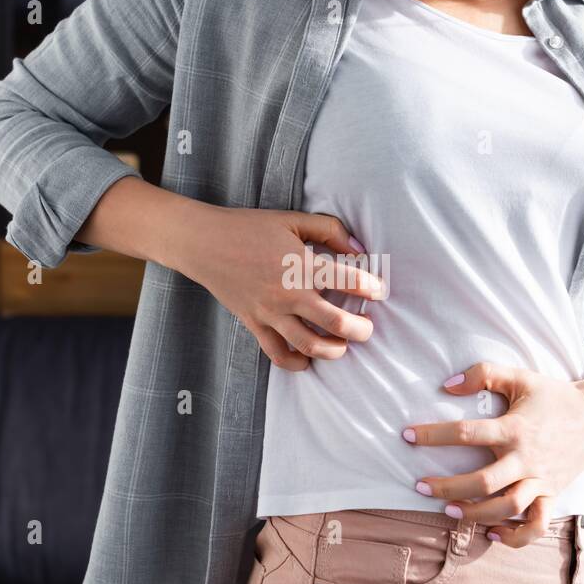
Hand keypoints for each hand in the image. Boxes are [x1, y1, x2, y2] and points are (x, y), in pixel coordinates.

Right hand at [178, 205, 385, 370]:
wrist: (204, 243)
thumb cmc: (249, 227)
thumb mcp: (292, 220)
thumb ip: (329, 230)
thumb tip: (358, 248)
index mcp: (302, 265)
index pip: (349, 281)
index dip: (371, 287)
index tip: (378, 291)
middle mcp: (289, 294)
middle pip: (336, 323)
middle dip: (360, 329)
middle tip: (367, 327)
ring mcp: (271, 313)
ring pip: (309, 345)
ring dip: (333, 350)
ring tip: (343, 346)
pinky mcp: (255, 323)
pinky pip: (278, 353)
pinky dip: (296, 363)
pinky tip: (308, 360)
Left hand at [402, 362, 583, 546]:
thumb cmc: (553, 395)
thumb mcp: (520, 376)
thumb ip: (483, 373)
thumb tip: (448, 384)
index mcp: (515, 428)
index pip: (467, 432)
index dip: (433, 435)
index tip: (407, 435)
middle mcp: (527, 458)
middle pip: (484, 481)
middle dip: (448, 487)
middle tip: (420, 486)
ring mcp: (541, 480)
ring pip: (507, 507)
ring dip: (475, 514)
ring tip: (448, 511)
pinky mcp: (551, 495)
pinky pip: (536, 525)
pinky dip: (514, 536)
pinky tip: (490, 534)